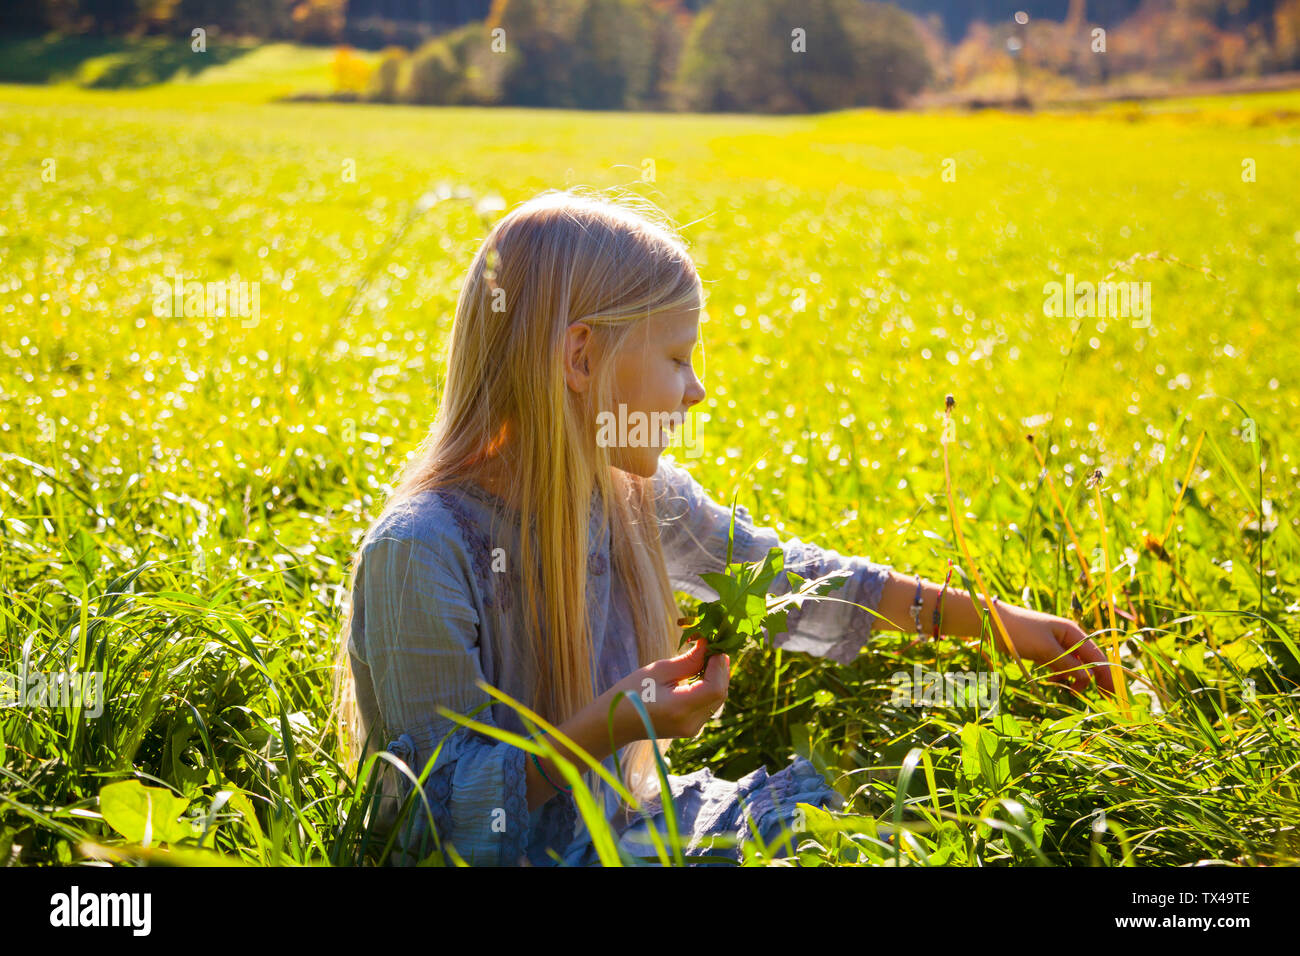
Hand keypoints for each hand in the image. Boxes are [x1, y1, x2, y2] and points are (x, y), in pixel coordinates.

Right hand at [610, 638, 729, 740]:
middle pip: (719, 694)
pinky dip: (710, 687)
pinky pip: (709, 705)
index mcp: (680, 709)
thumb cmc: (631, 692)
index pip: (715, 687)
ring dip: (717, 677)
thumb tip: (708, 645)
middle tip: (713, 647)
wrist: (616, 722)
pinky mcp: (691, 728)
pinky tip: (702, 672)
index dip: (719, 665)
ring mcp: (692, 729)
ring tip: (707, 656)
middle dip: (720, 669)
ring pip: (717, 700)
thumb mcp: (658, 671)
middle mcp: (690, 723)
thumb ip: (688, 660)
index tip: (714, 645)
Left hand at [994, 602, 1117, 695]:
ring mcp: (1058, 645)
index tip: (1115, 694)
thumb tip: (1088, 679)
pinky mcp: (1046, 651)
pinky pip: (1061, 667)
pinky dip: (1061, 676)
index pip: (1098, 657)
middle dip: (1096, 680)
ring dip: (1075, 679)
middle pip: (1090, 662)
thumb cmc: (1020, 631)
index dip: (1108, 676)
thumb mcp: (1045, 649)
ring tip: (1068, 690)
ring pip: (1075, 666)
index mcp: (1073, 633)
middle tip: (1103, 700)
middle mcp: (1069, 638)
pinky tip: (1053, 682)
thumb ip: (1067, 664)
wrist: (993, 622)